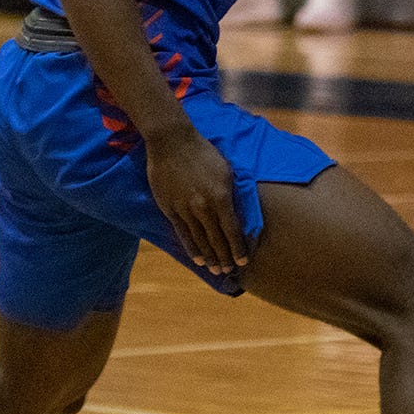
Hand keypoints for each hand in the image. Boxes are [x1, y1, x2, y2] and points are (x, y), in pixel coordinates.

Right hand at [144, 121, 248, 275]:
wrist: (172, 142)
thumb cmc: (204, 153)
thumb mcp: (227, 171)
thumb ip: (232, 195)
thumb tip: (237, 215)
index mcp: (221, 197)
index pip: (232, 230)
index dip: (238, 247)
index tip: (244, 260)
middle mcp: (204, 207)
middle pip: (216, 239)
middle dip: (225, 257)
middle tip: (230, 271)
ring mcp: (185, 209)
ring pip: (200, 239)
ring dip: (209, 257)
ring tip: (215, 270)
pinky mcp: (170, 208)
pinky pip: (182, 233)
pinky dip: (191, 248)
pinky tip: (197, 259)